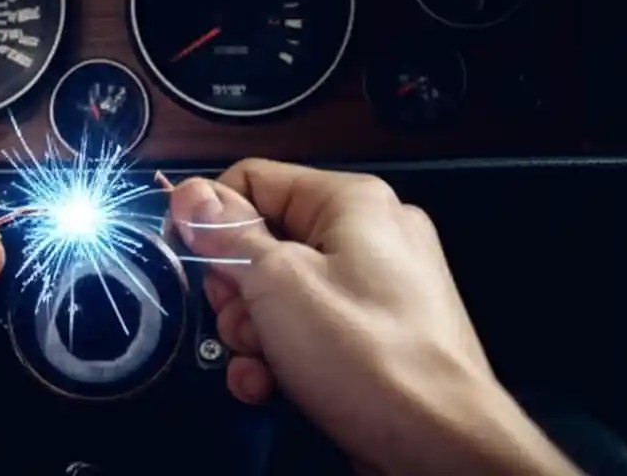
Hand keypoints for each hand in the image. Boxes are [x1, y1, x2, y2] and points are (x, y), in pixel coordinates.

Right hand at [169, 159, 577, 475]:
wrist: (440, 446)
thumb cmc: (369, 355)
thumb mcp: (277, 282)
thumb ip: (227, 233)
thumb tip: (191, 193)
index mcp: (351, 202)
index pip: (254, 180)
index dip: (211, 217)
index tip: (187, 257)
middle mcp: (369, 236)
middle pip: (263, 241)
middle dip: (235, 290)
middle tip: (239, 321)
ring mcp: (375, 289)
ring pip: (279, 293)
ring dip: (252, 332)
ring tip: (259, 363)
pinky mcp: (374, 337)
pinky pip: (308, 329)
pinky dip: (281, 355)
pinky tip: (269, 385)